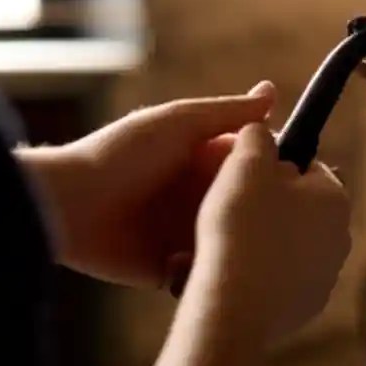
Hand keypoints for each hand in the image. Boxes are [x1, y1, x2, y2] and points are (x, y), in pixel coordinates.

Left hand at [21, 82, 277, 287]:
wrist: (67, 206)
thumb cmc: (120, 153)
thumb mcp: (180, 122)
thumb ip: (228, 113)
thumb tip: (272, 93)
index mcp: (201, 159)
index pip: (252, 163)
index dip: (275, 168)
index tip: (297, 176)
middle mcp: (196, 196)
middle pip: (247, 204)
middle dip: (264, 210)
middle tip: (281, 217)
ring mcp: (182, 233)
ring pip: (232, 240)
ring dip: (242, 242)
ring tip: (258, 245)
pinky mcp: (167, 267)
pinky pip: (203, 272)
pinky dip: (213, 269)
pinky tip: (219, 263)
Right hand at [193, 123, 350, 342]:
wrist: (234, 304)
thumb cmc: (242, 226)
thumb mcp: (244, 165)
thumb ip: (257, 136)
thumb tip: (262, 130)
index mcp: (334, 195)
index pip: (308, 167)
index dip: (274, 168)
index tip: (246, 177)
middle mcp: (342, 235)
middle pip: (302, 207)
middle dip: (271, 206)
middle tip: (233, 210)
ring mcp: (328, 274)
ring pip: (293, 244)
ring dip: (268, 240)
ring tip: (229, 244)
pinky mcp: (309, 306)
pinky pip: (284, 278)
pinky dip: (265, 273)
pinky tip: (237, 272)